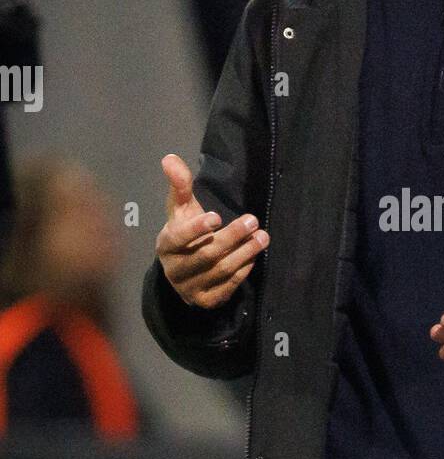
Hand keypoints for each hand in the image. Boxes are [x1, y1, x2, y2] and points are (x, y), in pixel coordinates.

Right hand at [154, 153, 268, 309]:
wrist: (184, 271)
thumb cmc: (184, 232)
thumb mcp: (180, 208)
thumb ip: (179, 184)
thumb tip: (169, 158)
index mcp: (166, 245)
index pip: (179, 237)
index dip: (197, 228)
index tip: (217, 216)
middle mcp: (175, 269)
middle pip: (207, 254)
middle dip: (232, 237)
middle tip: (253, 220)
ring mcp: (190, 288)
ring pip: (220, 270)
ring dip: (244, 253)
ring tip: (263, 237)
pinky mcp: (206, 300)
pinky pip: (227, 286)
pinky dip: (242, 271)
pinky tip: (253, 256)